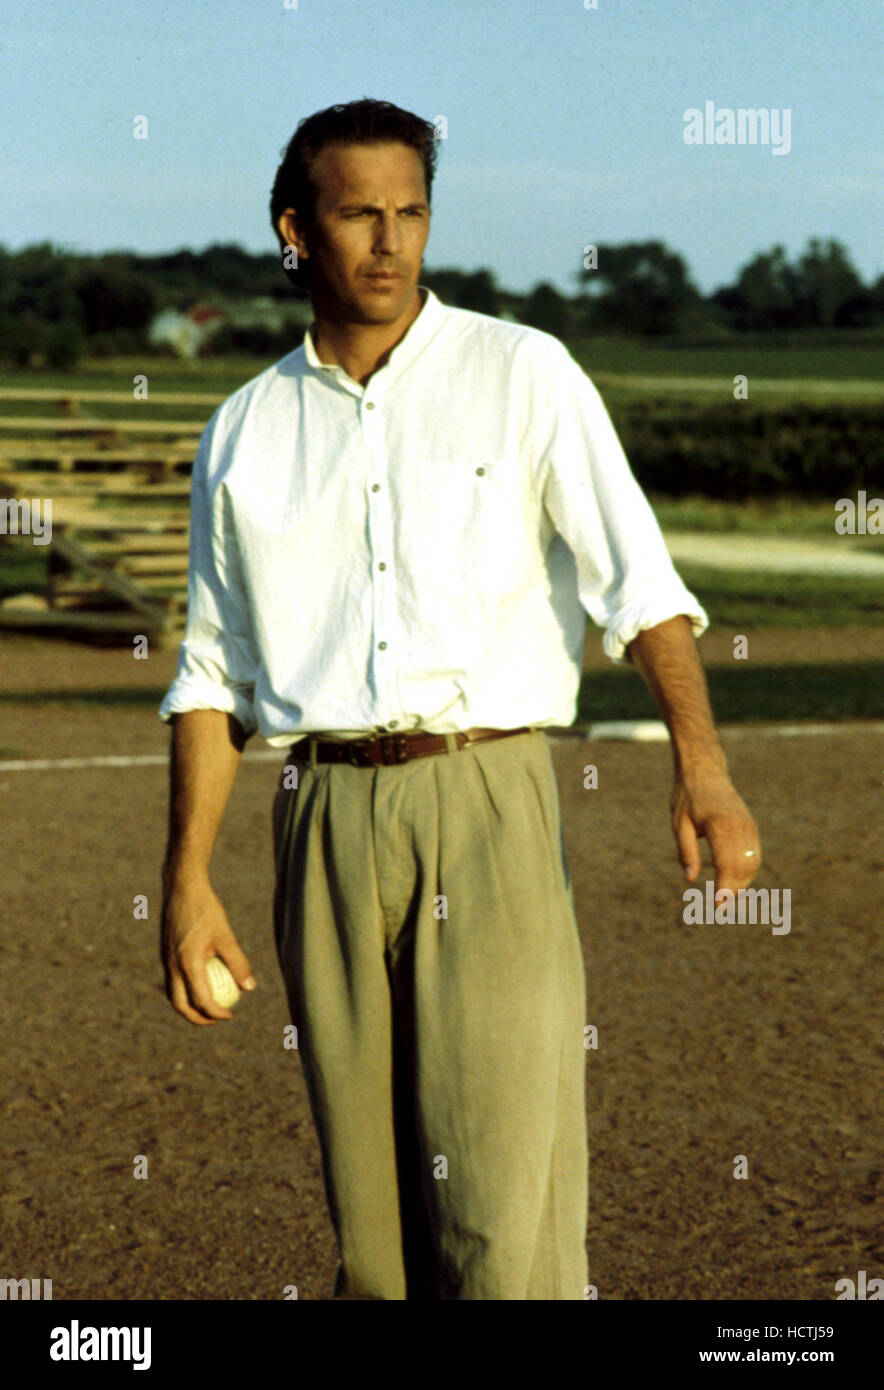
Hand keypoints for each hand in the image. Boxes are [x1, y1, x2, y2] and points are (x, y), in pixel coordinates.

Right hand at [160, 876, 255, 1025]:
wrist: (181, 888)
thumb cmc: (206, 910)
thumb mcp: (226, 935)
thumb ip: (238, 962)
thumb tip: (250, 988)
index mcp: (187, 963)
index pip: (201, 1000)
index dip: (216, 1013)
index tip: (230, 1015)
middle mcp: (172, 965)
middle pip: (180, 1005)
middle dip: (197, 1018)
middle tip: (217, 1019)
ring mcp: (165, 960)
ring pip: (173, 994)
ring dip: (190, 1006)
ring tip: (210, 1006)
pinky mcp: (165, 954)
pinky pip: (173, 981)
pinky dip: (185, 990)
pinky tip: (203, 984)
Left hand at [671, 766, 761, 898]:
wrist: (704, 770)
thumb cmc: (687, 797)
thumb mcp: (679, 824)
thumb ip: (686, 852)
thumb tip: (690, 880)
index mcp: (720, 826)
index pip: (728, 864)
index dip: (725, 888)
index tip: (717, 905)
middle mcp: (739, 826)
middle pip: (743, 867)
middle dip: (734, 891)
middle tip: (717, 908)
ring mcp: (748, 825)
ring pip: (753, 862)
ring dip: (742, 883)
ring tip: (725, 898)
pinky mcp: (751, 826)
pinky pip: (755, 854)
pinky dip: (747, 871)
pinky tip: (734, 881)